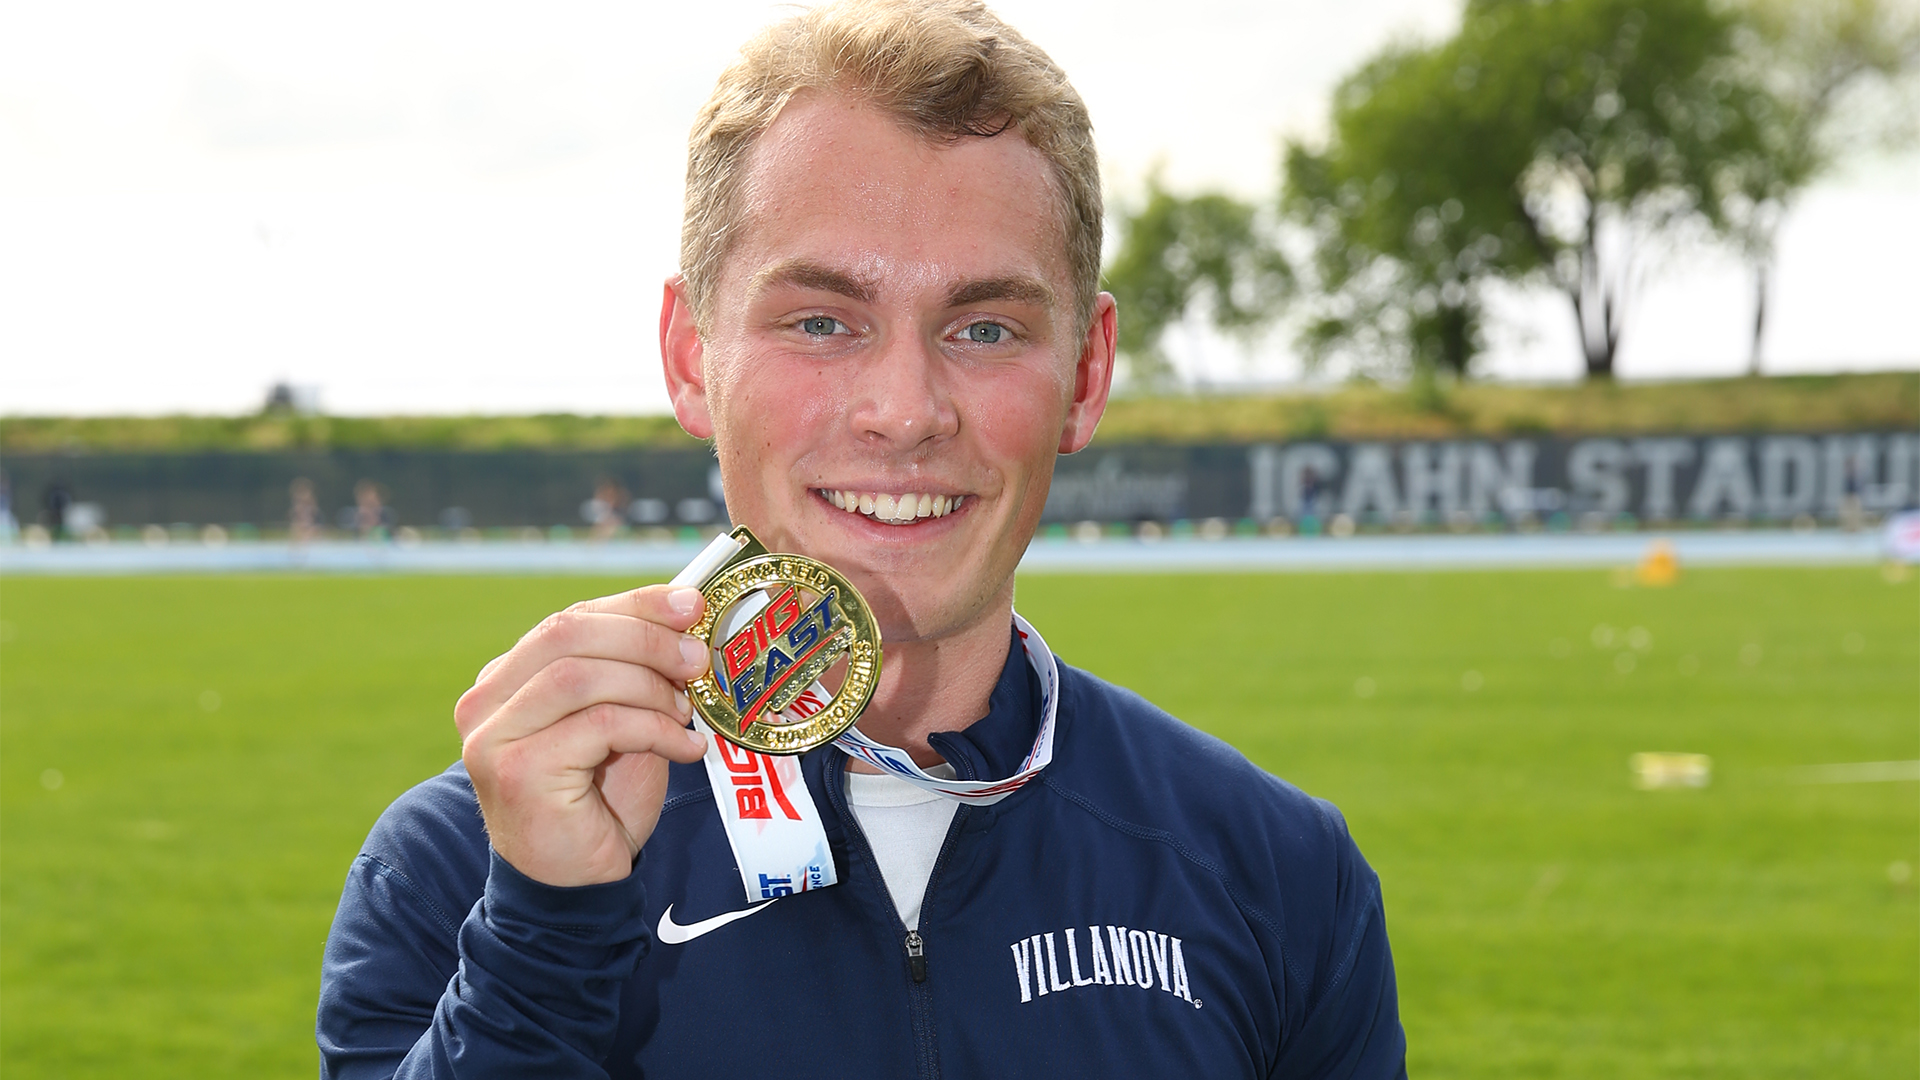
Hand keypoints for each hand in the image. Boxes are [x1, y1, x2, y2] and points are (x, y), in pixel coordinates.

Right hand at [455, 585, 711, 886]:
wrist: (574, 884)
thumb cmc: (598, 801)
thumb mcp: (621, 720)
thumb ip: (634, 671)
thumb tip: (686, 616)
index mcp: (506, 678)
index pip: (571, 618)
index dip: (635, 605)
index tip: (692, 604)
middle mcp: (486, 701)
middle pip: (569, 634)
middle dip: (646, 638)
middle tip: (697, 659)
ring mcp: (494, 736)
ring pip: (582, 676)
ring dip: (651, 688)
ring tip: (688, 714)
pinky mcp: (517, 770)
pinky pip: (600, 724)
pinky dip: (654, 729)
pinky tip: (684, 749)